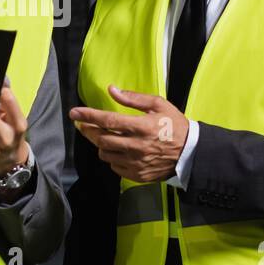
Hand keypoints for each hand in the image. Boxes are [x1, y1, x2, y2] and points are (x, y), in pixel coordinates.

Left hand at [68, 84, 187, 182]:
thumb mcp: (158, 105)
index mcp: (141, 126)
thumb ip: (133, 98)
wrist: (190, 153)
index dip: (88, 115)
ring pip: (105, 154)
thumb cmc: (174, 125)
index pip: (108, 120)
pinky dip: (112, 158)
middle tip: (83, 124)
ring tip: (104, 137)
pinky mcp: (137, 174)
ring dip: (101, 144)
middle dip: (88, 130)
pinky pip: (114, 166)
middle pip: (102, 139)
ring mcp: (136, 162)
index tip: (74, 112)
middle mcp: (136, 146)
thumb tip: (111, 90)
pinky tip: (118, 150)